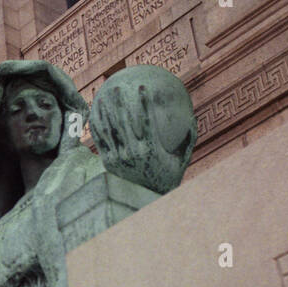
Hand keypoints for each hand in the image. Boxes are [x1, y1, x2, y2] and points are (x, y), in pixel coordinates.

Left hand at [90, 65, 195, 193]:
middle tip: (117, 88)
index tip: (143, 87)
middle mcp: (133, 153)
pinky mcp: (108, 163)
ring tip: (101, 96)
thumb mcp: (182, 159)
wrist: (147, 199)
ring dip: (105, 111)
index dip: (144, 103)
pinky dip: (96, 126)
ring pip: (109, 130)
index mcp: (151, 150)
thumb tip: (193, 116)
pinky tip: (93, 113)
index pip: (146, 121)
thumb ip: (189, 138)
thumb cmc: (168, 176)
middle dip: (119, 103)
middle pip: (123, 123)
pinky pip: (100, 141)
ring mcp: (119, 158)